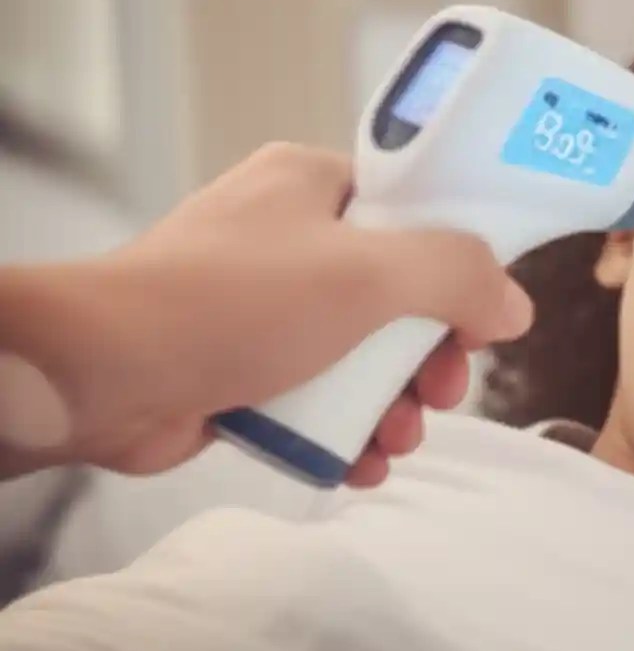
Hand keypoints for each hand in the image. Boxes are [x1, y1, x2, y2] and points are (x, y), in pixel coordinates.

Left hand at [0, 143, 532, 483]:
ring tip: (398, 443)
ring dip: (393, 405)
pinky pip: (315, 394)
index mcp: (313, 185)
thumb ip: (456, 276)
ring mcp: (260, 304)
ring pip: (359, 353)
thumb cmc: (233, 302)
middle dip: (427, 358)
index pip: (412, 212)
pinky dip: (345, 430)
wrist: (103, 376)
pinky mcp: (239, 365)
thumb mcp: (367, 273)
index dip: (455, 268)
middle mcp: (288, 236)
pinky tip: (362, 466)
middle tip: (441, 395)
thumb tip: (514, 307)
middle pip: (395, 294)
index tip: (478, 323)